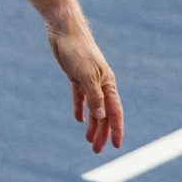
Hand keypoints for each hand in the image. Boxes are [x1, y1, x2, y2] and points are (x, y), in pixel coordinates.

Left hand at [48, 21, 123, 153]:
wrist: (65, 30)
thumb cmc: (77, 50)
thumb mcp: (85, 76)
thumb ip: (94, 96)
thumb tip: (101, 117)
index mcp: (108, 84)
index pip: (114, 112)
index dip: (116, 129)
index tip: (116, 146)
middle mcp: (101, 84)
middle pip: (104, 114)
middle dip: (102, 133)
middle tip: (96, 151)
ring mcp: (89, 80)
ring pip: (93, 108)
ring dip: (92, 125)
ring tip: (88, 141)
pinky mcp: (76, 76)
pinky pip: (81, 97)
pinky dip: (81, 108)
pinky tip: (79, 119)